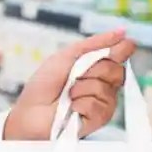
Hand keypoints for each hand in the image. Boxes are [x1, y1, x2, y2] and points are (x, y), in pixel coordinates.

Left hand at [3, 29, 136, 140]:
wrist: (30, 110)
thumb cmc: (44, 84)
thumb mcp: (67, 56)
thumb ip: (94, 44)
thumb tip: (122, 32)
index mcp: (98, 66)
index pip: (120, 55)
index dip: (122, 49)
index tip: (121, 46)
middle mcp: (105, 84)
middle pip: (117, 70)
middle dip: (92, 70)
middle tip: (74, 76)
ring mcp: (104, 102)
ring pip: (105, 88)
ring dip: (81, 89)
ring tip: (68, 94)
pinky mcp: (99, 118)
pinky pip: (98, 105)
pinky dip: (80, 104)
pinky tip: (71, 107)